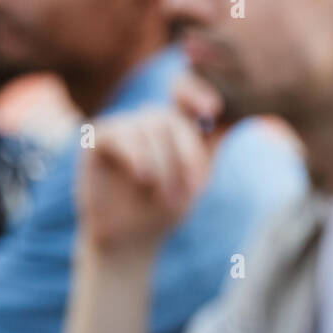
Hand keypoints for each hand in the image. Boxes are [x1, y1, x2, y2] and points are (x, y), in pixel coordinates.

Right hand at [74, 72, 223, 255]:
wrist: (130, 239)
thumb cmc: (165, 209)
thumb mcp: (195, 180)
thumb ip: (209, 149)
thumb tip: (236, 119)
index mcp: (173, 127)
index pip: (183, 94)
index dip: (195, 93)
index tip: (212, 109)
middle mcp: (146, 121)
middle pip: (170, 118)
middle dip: (185, 155)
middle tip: (190, 190)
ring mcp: (120, 127)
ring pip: (146, 127)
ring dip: (162, 162)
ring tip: (163, 194)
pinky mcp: (96, 139)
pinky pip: (117, 134)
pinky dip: (135, 154)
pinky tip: (142, 176)